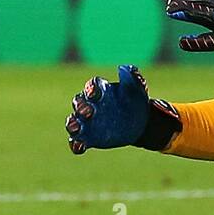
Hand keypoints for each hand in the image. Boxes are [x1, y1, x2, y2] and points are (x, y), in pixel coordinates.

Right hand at [65, 65, 179, 153]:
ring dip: (72, 124)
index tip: (95, 93)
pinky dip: (76, 144)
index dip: (91, 88)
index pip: (91, 86)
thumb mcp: (138, 87)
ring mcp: (87, 122)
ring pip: (73, 121)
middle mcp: (89, 104)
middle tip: (89, 112)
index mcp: (100, 90)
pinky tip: (80, 147)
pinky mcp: (89, 137)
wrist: (141, 122)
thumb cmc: (135, 100)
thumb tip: (124, 68)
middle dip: (81, 107)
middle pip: (79, 103)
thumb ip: (133, 76)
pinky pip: (77, 141)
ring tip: (76, 128)